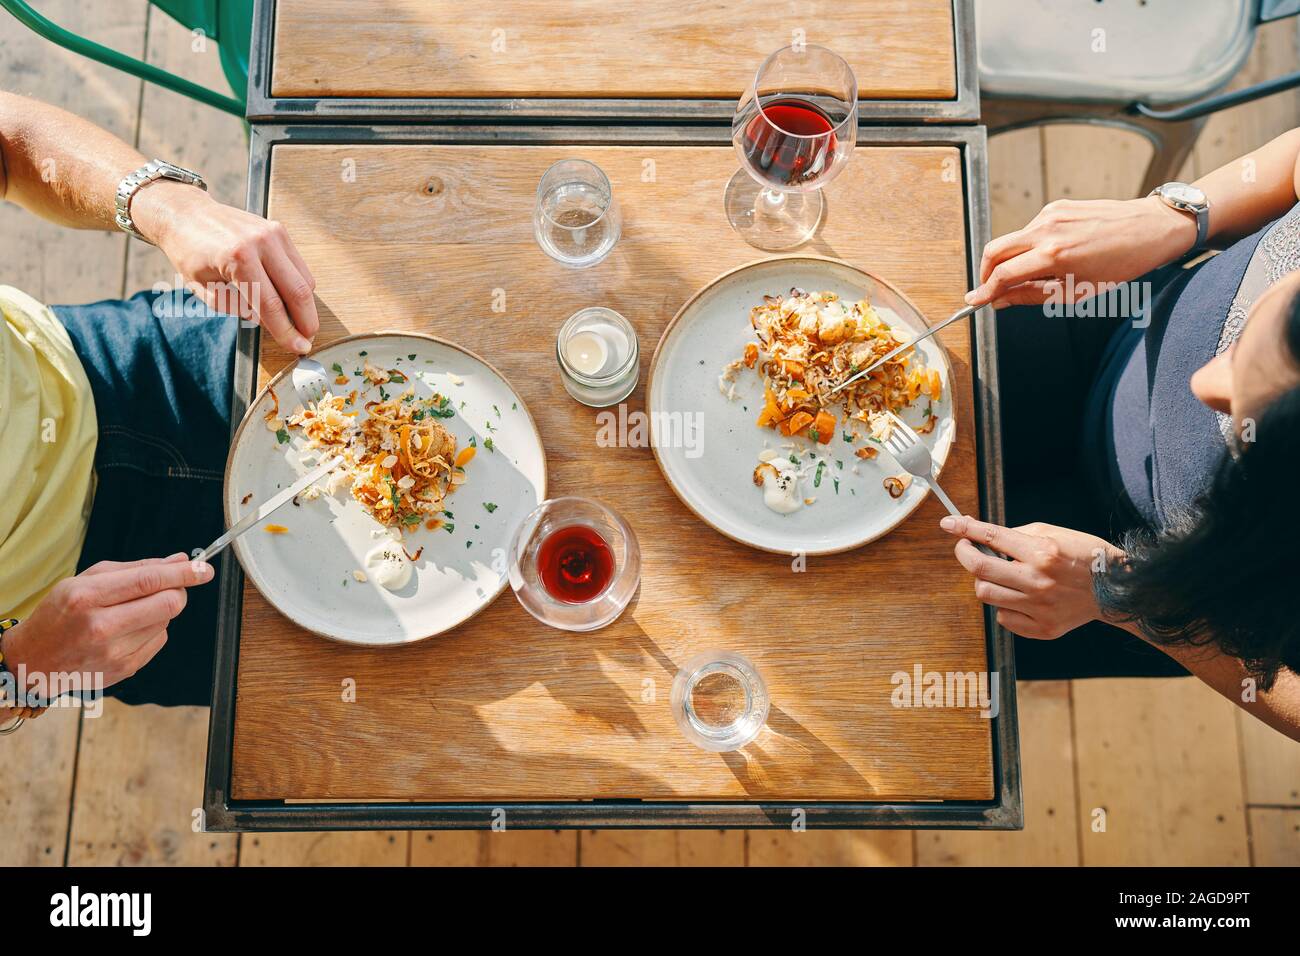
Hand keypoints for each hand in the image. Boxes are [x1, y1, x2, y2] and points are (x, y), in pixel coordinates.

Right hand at [0, 554, 213, 692]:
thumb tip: (179, 561)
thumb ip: (136, 568)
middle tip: (169, 586)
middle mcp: (101, 627)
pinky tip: (127, 630)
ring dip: (160, 611)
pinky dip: (152, 630)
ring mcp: (114, 652)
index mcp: (87, 597)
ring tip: (131, 612)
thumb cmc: (60, 614)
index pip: (149, 580)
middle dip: (177, 591)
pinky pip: (159, 640)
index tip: (204, 568)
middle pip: (168, 603)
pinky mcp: (125, 669)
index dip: (184, 573)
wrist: (34, 661)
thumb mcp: (86, 580)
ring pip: (167, 621)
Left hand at [134, 181, 319, 353]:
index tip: (299, 349)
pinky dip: (300, 287)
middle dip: (307, 322)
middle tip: (308, 340)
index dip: (287, 331)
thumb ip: (240, 309)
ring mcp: (274, 234)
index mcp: (237, 258)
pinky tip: (290, 300)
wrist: (186, 214)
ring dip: (306, 306)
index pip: (271, 305)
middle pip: (298, 292)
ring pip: (305, 279)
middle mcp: (261, 242)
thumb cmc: (190, 253)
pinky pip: (300, 267)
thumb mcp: (205, 291)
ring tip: (299, 322)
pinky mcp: (280, 231)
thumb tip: (272, 324)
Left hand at [940, 515, 1122, 639]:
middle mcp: (1038, 581)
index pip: (991, 537)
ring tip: (997, 574)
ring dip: (983, 581)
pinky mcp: (1042, 629)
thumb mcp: (1053, 533)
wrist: (1116, 590)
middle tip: (965, 548)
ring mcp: (1039, 608)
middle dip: (964, 554)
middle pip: (979, 569)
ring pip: (986, 594)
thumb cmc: (1084, 556)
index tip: (949, 524)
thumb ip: (1016, 535)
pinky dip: (1003, 605)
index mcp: (1042, 552)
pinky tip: (1017, 596)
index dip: (965, 529)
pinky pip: (1003, 618)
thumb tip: (982, 536)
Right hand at [966, 196, 1197, 308]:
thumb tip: (1002, 300)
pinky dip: (1029, 247)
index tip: (974, 301)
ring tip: (1033, 276)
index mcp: (1054, 256)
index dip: (985, 291)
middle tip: (989, 289)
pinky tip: (1051, 257)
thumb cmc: (1122, 265)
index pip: (1003, 274)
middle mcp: (1047, 230)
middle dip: (986, 272)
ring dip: (1011, 260)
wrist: (1151, 228)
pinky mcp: (1057, 206)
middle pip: (994, 250)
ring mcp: (1050, 214)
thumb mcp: (1078, 292)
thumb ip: (1033, 295)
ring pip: (1012, 240)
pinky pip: (1030, 230)